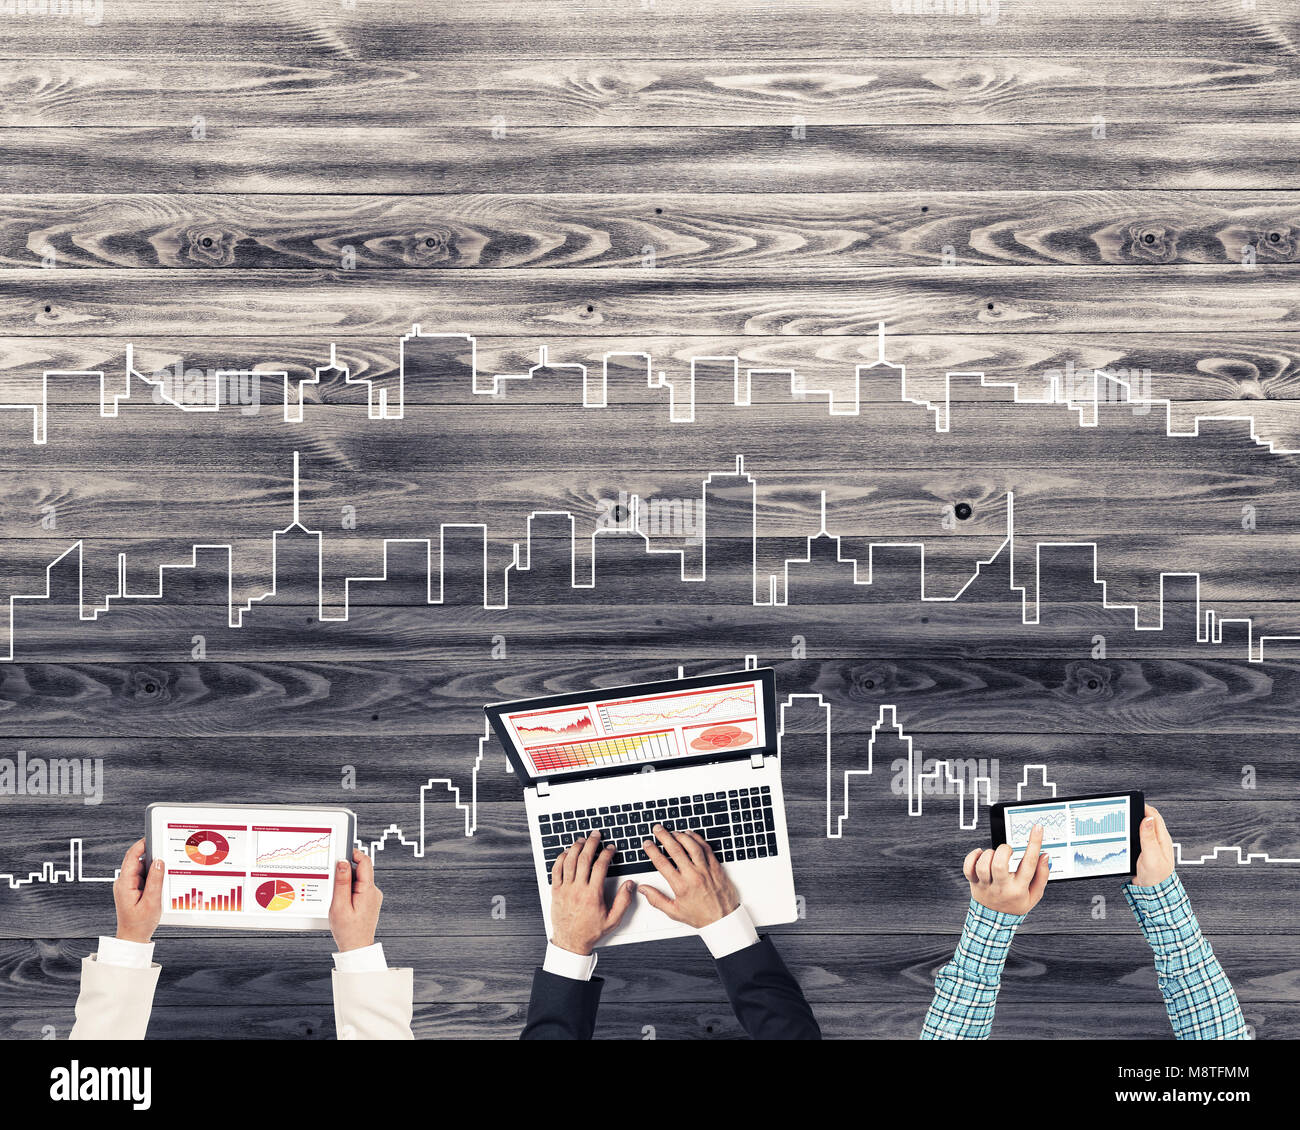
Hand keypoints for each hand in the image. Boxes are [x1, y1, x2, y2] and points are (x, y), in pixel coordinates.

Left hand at [113, 838, 163, 943]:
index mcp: (124, 884)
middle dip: (152, 858)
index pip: (131, 857)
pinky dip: (152, 877)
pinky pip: (143, 877)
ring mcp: (127, 886)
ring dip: (153, 870)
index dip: (142, 844)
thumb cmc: (140, 924)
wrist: (133, 938)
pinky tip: (159, 885)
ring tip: (162, 880)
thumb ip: (156, 880)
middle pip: (138, 861)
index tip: (153, 837)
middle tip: (166, 857)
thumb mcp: (152, 901)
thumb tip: (159, 861)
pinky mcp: (132, 889)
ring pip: (142, 869)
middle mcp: (123, 883)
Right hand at [329, 850, 383, 951]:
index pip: (365, 862)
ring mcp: (373, 897)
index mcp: (368, 890)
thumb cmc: (348, 930)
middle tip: (333, 879)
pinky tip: (342, 902)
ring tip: (337, 897)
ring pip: (359, 880)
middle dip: (346, 871)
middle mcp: (374, 891)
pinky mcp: (369, 901)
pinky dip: (349, 890)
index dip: (353, 854)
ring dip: (347, 882)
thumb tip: (343, 862)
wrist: (356, 948)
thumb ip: (341, 883)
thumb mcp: (340, 905)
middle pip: (361, 870)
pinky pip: (359, 889)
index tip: (341, 853)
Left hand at [549, 830, 634, 954]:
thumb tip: (630, 885)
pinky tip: (566, 852)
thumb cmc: (590, 931)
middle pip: (584, 859)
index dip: (607, 854)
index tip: (610, 848)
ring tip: (582, 840)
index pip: (600, 866)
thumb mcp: (613, 920)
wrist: (570, 942)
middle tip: (595, 835)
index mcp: (592, 894)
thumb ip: (623, 901)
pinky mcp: (555, 891)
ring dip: (576, 848)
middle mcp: (578, 889)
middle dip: (591, 843)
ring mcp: (565, 889)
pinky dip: (560, 858)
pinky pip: (556, 870)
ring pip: (569, 862)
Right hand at [638, 824, 739, 927]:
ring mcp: (706, 870)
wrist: (723, 919)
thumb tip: (644, 889)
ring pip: (692, 846)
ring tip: (673, 831)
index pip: (662, 863)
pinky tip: (691, 835)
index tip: (648, 844)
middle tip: (658, 829)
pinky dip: (698, 839)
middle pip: (676, 850)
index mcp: (681, 886)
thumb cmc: (701, 916)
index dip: (652, 851)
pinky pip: (706, 848)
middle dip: (664, 837)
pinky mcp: (716, 867)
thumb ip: (656, 899)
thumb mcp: (674, 912)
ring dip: (681, 836)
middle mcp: (693, 875)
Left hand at [964, 822, 1050, 916]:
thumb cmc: (1016, 904)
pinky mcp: (974, 883)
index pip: (1028, 864)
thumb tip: (1044, 855)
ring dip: (989, 854)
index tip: (1037, 829)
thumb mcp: (1035, 895)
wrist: (996, 922)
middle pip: (999, 864)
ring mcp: (985, 885)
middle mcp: (1001, 887)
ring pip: (983, 865)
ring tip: (996, 855)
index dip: (1034, 843)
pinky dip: (972, 856)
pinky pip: (968, 867)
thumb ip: (1042, 875)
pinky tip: (981, 854)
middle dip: (1004, 850)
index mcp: (1019, 889)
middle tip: (1008, 850)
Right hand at [1132, 804, 1174, 887]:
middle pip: (1147, 818)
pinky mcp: (1144, 850)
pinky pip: (1137, 836)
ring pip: (1142, 827)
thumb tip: (1148, 818)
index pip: (1154, 815)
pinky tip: (1124, 833)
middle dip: (1137, 811)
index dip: (1143, 806)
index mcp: (1162, 838)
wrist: (1153, 892)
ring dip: (1133, 821)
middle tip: (1125, 807)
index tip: (1131, 802)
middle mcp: (1157, 840)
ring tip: (1124, 816)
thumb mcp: (1152, 856)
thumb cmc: (1156, 877)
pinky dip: (1130, 831)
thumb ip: (1149, 837)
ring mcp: (1151, 845)